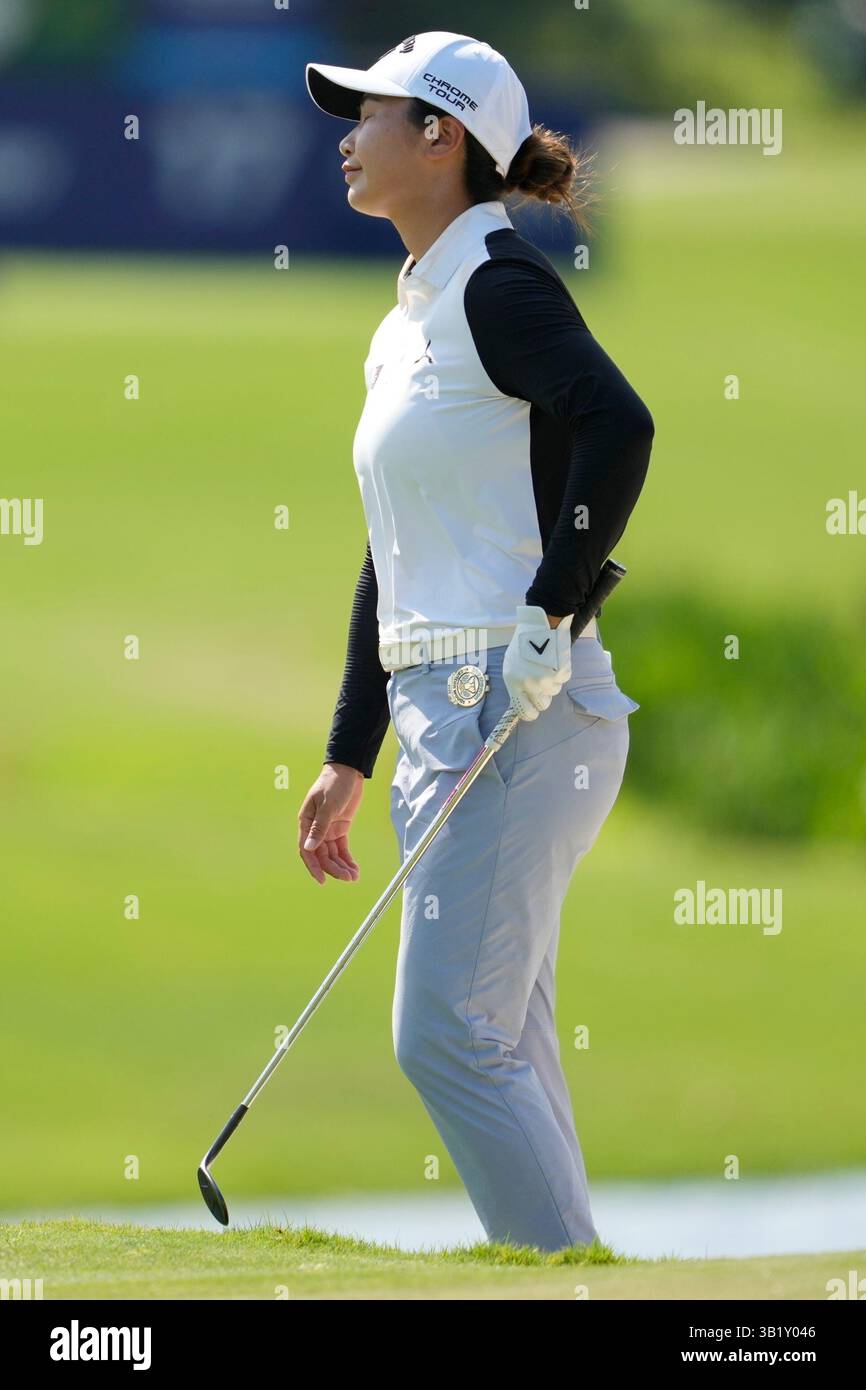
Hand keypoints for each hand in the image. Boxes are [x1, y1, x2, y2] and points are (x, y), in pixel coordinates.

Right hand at [298, 763, 363, 884]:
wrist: (348, 771)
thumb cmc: (333, 784)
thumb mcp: (327, 805)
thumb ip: (319, 827)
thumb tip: (309, 847)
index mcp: (306, 822)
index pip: (307, 850)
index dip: (314, 866)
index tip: (323, 880)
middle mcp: (315, 829)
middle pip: (322, 855)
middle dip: (334, 868)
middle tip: (347, 878)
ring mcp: (328, 830)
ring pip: (333, 854)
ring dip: (342, 866)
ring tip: (353, 876)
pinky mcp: (340, 829)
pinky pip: (342, 848)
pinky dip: (347, 859)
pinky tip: (354, 869)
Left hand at [503, 604, 574, 720]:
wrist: (540, 623)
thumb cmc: (524, 642)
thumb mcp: (511, 664)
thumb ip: (516, 683)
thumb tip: (524, 700)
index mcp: (513, 682)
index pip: (525, 712)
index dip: (531, 712)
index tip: (534, 709)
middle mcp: (529, 684)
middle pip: (543, 704)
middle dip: (544, 695)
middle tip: (542, 680)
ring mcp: (546, 679)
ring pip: (554, 691)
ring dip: (552, 680)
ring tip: (546, 663)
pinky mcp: (560, 672)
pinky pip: (564, 679)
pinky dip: (561, 670)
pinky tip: (555, 658)